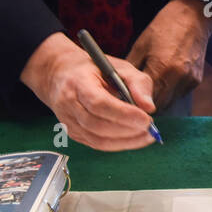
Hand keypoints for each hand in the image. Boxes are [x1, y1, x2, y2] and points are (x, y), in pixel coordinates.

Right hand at [20, 32, 157, 150]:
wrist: (61, 74)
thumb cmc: (95, 70)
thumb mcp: (119, 67)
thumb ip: (138, 82)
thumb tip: (149, 106)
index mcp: (78, 82)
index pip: (99, 103)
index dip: (124, 114)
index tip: (146, 118)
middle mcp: (68, 104)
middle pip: (97, 125)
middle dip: (127, 130)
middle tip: (149, 129)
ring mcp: (68, 121)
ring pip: (96, 140)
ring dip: (125, 141)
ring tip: (145, 136)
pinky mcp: (72, 133)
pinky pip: (96, 144)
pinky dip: (117, 145)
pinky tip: (133, 139)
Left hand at [124, 0, 211, 109]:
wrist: (192, 15)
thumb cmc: (163, 27)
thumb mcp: (141, 46)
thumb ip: (132, 71)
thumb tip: (120, 88)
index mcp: (162, 68)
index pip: (145, 100)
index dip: (134, 104)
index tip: (125, 103)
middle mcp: (179, 77)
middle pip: (159, 105)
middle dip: (146, 104)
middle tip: (135, 98)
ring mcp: (190, 80)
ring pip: (170, 102)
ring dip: (159, 99)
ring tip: (149, 88)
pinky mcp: (197, 80)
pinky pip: (179, 94)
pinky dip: (170, 92)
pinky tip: (165, 79)